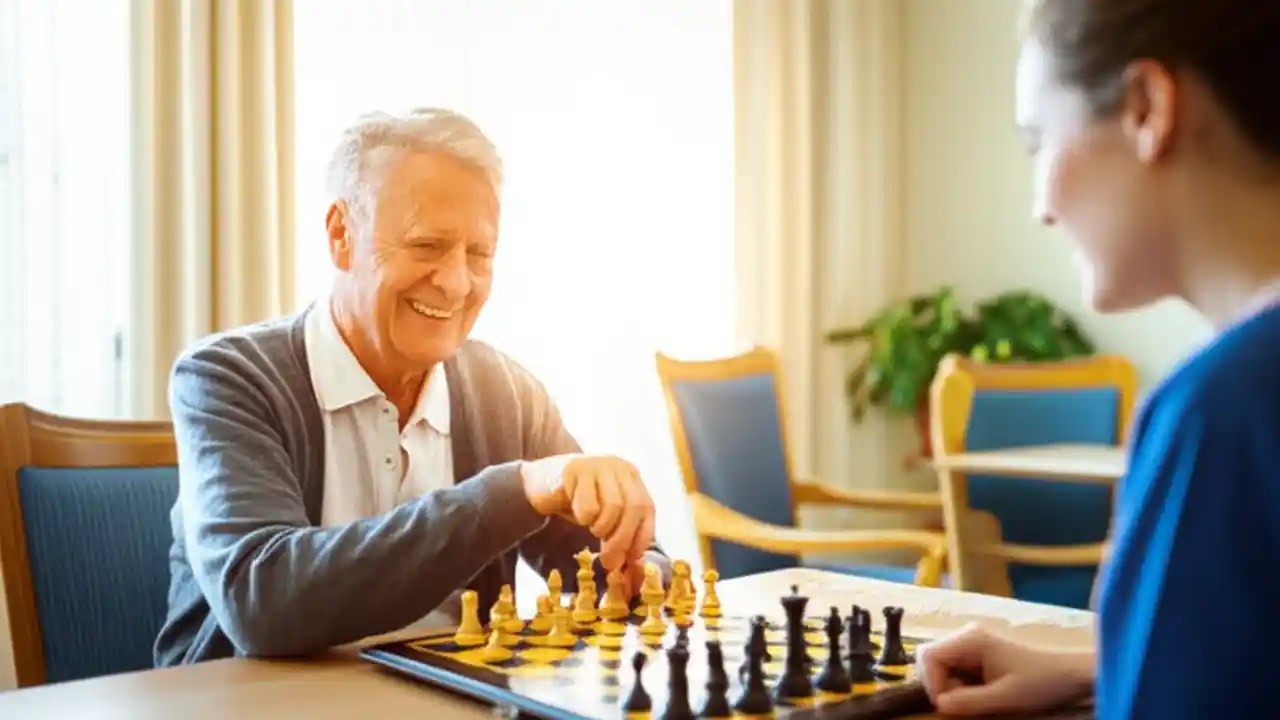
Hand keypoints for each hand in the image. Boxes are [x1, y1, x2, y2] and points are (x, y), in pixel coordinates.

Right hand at [520, 453, 654, 572]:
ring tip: (590, 527)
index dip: (641, 537)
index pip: (647, 508)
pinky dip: (584, 518)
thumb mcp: (605, 515)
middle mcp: (618, 467)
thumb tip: (633, 563)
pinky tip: (577, 513)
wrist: (540, 483)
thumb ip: (621, 530)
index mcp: (630, 476)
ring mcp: (597, 465)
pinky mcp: (575, 471)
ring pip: (614, 507)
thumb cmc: (577, 501)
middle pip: (634, 507)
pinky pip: (589, 506)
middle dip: (622, 539)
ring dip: (601, 527)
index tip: (630, 560)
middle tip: (609, 561)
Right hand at [916, 623, 1094, 715]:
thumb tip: (939, 704)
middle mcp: (966, 635)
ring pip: (941, 665)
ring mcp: (972, 643)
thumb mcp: (1005, 698)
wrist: (1070, 674)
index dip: (933, 683)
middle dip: (939, 685)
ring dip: (950, 686)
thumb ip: (969, 701)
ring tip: (974, 700)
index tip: (948, 706)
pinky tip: (980, 694)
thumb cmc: (1040, 682)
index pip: (930, 656)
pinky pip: (955, 668)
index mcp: (970, 640)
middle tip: (960, 704)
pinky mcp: (979, 652)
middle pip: (932, 658)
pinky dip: (960, 684)